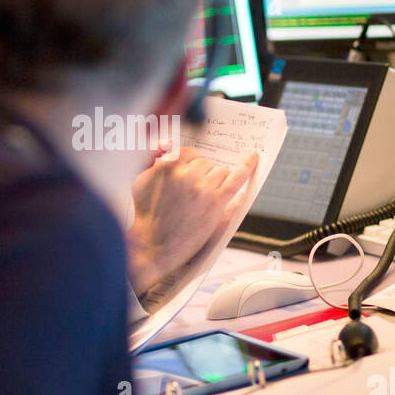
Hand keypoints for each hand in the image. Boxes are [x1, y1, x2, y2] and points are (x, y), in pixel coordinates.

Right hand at [126, 148, 258, 297]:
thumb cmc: (146, 216)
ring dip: (216, 181)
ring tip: (203, 200)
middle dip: (203, 175)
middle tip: (194, 194)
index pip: (190, 153)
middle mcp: (186, 174)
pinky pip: (237, 178)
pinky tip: (253, 157)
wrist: (153, 246)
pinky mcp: (216, 202)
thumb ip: (154, 161)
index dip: (192, 165)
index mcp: (168, 166)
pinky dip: (247, 165)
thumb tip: (167, 148)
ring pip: (220, 171)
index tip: (191, 173)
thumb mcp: (141, 182)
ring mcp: (203, 188)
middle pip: (206, 163)